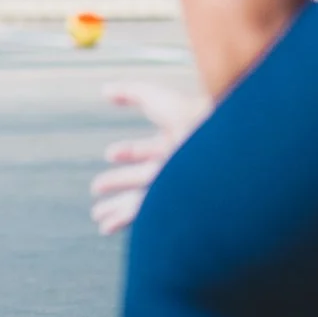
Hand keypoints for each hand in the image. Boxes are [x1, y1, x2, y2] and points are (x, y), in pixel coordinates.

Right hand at [90, 79, 213, 234]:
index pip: (147, 150)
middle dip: (117, 185)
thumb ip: (129, 91)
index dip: (127, 151)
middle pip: (141, 179)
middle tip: (96, 190)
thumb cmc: (192, 116)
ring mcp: (177, 188)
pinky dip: (124, 221)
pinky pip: (145, 216)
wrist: (221, 144)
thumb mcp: (155, 98)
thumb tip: (104, 90)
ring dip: (117, 210)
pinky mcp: (175, 205)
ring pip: (140, 202)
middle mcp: (176, 168)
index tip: (109, 153)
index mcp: (174, 142)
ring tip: (99, 219)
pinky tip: (110, 226)